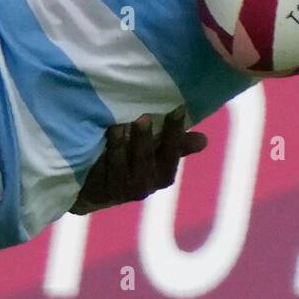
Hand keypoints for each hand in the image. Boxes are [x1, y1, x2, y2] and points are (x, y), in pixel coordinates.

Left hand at [69, 107, 206, 214]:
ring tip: (119, 126)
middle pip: (146, 160)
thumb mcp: (154, 154)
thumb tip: (204, 140)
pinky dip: (104, 153)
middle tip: (144, 117)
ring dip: (121, 145)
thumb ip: (177, 146)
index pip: (172, 152)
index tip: (178, 108)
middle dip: (145, 139)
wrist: (95, 191)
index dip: (176, 132)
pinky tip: (105, 136)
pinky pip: (103, 170)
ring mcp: (122, 189)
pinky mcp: (102, 190)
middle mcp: (145, 185)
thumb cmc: (131, 164)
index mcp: (162, 174)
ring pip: (122, 166)